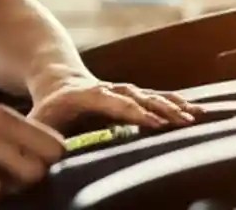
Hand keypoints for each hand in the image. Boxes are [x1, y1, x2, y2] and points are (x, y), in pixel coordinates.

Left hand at [28, 73, 200, 131]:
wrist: (56, 77)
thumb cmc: (47, 106)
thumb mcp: (39, 120)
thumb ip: (42, 137)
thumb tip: (44, 159)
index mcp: (86, 95)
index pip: (112, 102)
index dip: (133, 111)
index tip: (154, 122)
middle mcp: (108, 89)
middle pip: (138, 96)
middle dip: (161, 108)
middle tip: (184, 121)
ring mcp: (122, 90)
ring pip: (150, 95)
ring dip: (173, 104)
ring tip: (196, 116)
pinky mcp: (132, 95)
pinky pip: (157, 98)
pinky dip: (176, 103)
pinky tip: (196, 111)